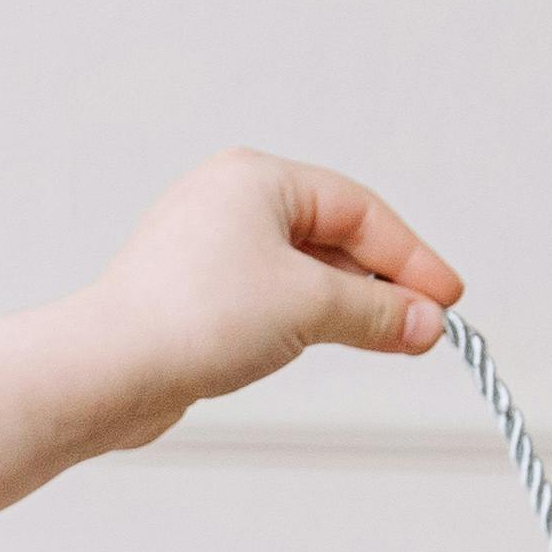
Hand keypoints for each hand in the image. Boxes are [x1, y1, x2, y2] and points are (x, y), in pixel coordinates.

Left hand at [80, 144, 464, 443]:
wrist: (105, 373)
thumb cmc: (193, 319)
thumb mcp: (309, 307)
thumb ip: (377, 313)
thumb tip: (426, 325)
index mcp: (256, 178)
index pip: (358, 210)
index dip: (411, 257)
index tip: (447, 300)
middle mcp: (227, 202)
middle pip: (332, 237)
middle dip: (381, 284)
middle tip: (424, 326)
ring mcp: (204, 249)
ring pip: (299, 272)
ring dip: (345, 305)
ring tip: (387, 340)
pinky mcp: (189, 296)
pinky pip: (266, 299)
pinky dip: (304, 319)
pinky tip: (324, 343)